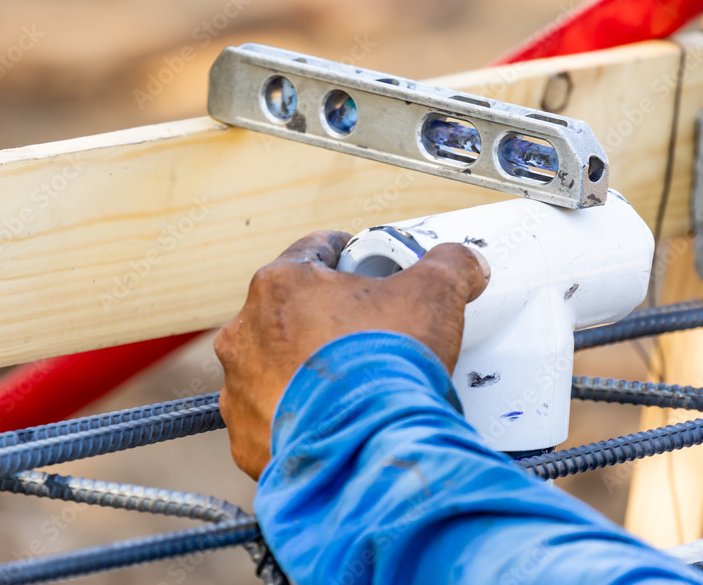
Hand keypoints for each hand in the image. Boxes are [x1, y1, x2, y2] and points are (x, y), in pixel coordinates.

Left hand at [214, 230, 489, 479]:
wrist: (371, 451)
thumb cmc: (386, 367)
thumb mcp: (433, 293)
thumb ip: (447, 266)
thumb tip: (461, 263)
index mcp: (279, 285)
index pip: (314, 252)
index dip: (349, 257)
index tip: (367, 269)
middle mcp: (246, 334)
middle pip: (291, 312)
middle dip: (327, 321)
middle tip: (369, 336)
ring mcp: (240, 389)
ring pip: (274, 367)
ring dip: (305, 373)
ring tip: (353, 387)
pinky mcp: (246, 437)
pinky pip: (270, 420)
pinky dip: (298, 420)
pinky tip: (334, 423)